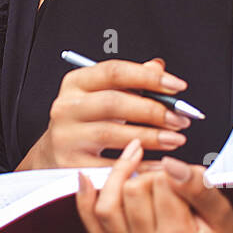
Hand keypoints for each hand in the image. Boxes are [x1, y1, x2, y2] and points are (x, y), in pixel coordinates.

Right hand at [18, 57, 193, 170]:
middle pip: (113, 102)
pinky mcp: (70, 164)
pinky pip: (109, 165)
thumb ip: (131, 80)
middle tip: (180, 119)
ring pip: (111, 133)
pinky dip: (138, 166)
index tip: (177, 86)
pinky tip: (158, 164)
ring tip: (175, 139)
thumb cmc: (85, 121)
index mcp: (76, 83)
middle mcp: (66, 107)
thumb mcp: (102, 94)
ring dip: (150, 137)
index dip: (149, 77)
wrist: (52, 154)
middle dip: (153, 110)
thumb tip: (158, 66)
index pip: (114, 72)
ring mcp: (66, 137)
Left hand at [74, 138, 232, 232]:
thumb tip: (170, 164)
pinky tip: (85, 178)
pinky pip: (94, 224)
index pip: (160, 184)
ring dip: (121, 180)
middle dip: (150, 176)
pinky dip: (86, 201)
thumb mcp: (222, 210)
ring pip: (107, 204)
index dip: (174, 172)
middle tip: (171, 182)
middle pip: (131, 190)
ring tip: (138, 165)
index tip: (188, 179)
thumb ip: (198, 187)